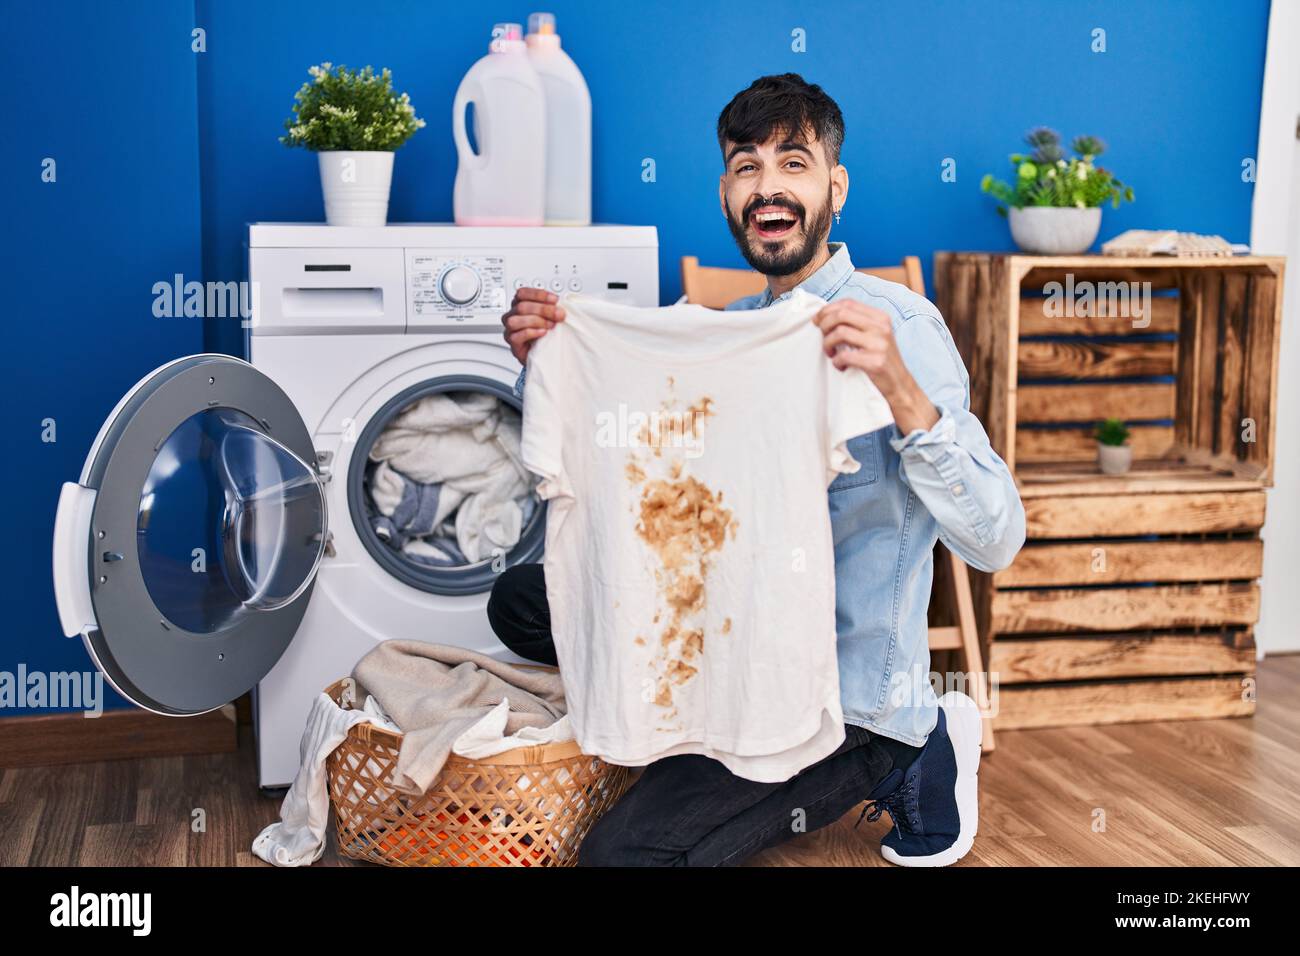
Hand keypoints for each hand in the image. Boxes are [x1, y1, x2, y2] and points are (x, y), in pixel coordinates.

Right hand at [502, 288, 565, 364]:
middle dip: (543, 309)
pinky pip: (516, 336)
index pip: (522, 293)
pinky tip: (543, 333)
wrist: (543, 354)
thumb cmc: (544, 334)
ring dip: (536, 321)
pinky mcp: (513, 343)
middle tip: (559, 315)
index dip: (538, 294)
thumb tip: (561, 305)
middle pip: (521, 306)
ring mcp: (510, 330)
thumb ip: (552, 309)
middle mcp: (512, 315)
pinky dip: (531, 333)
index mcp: (519, 304)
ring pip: (515, 320)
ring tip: (551, 325)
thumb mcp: (549, 318)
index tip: (555, 300)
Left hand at [812, 299, 938, 432]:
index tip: (817, 320)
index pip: (848, 303)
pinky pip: (844, 356)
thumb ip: (857, 323)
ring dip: (828, 343)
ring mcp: (880, 344)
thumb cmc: (881, 359)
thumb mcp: (875, 335)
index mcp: (881, 317)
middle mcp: (882, 327)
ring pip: (840, 333)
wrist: (900, 385)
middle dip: (824, 324)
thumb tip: (826, 315)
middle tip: (822, 336)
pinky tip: (840, 366)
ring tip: (831, 353)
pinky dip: (836, 361)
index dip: (827, 310)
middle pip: (842, 314)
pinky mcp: (875, 362)